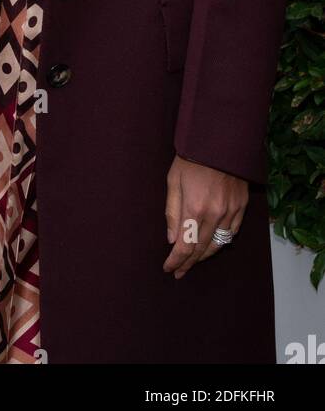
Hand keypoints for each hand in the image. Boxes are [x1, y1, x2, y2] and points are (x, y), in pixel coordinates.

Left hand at [163, 153, 247, 277]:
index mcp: (194, 207)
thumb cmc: (191, 158)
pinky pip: (231, 233)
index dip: (176, 260)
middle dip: (188, 263)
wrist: (220, 140)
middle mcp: (214, 214)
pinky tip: (212, 246)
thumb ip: (172, 211)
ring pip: (217, 244)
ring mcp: (231, 211)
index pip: (184, 246)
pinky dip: (221, 242)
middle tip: (179, 271)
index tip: (168, 268)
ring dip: (204, 256)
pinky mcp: (242, 206)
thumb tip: (172, 239)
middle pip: (200, 248)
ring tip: (193, 262)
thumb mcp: (173, 180)